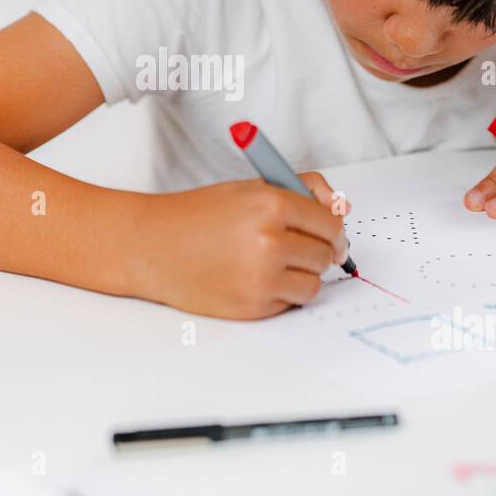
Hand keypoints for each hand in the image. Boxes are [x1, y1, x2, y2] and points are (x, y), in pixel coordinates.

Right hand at [135, 172, 350, 318]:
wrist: (153, 246)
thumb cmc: (199, 216)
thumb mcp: (250, 189)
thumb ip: (302, 189)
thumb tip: (342, 207)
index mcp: (271, 204)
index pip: (331, 224)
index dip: (334, 231)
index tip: (330, 236)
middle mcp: (269, 241)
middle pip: (326, 255)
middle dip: (317, 252)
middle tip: (296, 247)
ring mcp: (261, 277)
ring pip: (314, 283)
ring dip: (302, 276)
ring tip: (273, 263)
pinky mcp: (252, 306)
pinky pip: (291, 303)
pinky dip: (281, 294)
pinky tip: (255, 279)